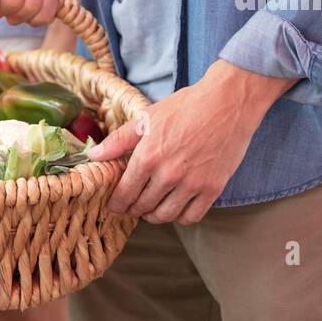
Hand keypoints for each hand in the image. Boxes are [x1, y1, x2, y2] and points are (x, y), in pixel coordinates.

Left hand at [91, 60, 297, 224]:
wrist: (227, 103)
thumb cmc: (186, 106)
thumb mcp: (147, 118)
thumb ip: (119, 140)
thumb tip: (94, 155)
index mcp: (148, 156)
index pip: (125, 193)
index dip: (116, 204)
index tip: (114, 206)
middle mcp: (168, 174)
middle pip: (143, 207)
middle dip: (133, 209)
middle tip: (131, 206)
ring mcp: (192, 184)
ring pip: (166, 215)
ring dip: (154, 216)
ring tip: (151, 209)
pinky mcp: (212, 188)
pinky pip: (191, 216)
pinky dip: (180, 217)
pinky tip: (175, 207)